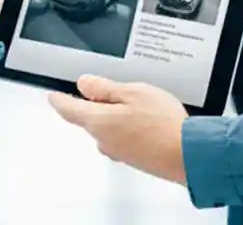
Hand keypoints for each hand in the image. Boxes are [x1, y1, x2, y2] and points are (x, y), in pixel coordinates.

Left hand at [48, 75, 188, 184]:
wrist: (189, 153)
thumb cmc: (163, 123)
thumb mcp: (132, 92)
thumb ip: (104, 88)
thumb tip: (84, 84)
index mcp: (99, 121)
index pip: (69, 110)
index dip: (59, 100)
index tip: (53, 96)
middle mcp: (104, 140)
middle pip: (89, 119)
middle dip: (93, 104)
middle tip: (106, 90)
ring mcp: (119, 152)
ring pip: (106, 129)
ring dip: (112, 116)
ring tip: (133, 103)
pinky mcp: (134, 159)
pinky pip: (121, 139)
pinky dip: (126, 128)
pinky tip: (143, 121)